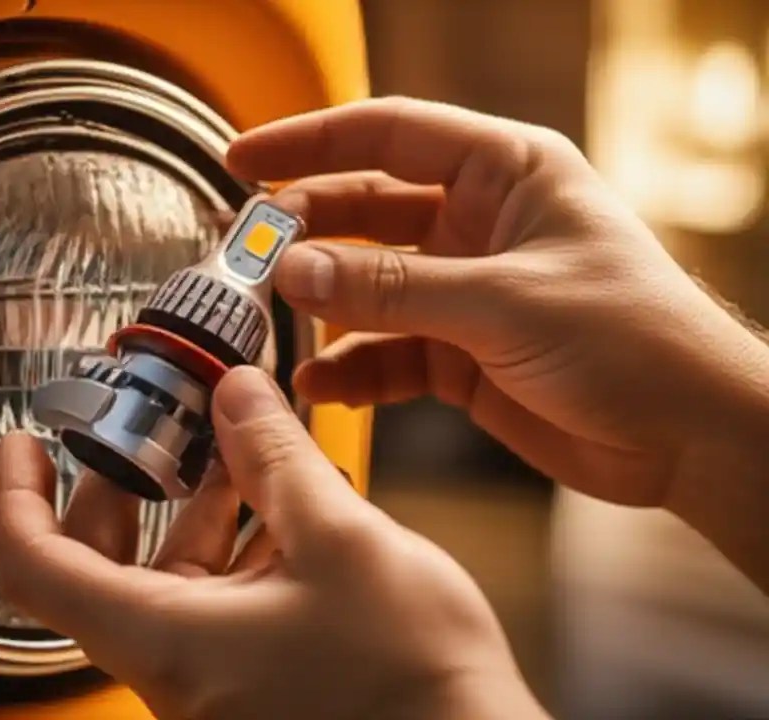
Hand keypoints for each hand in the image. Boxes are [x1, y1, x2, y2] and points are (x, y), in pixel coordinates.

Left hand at [0, 367, 544, 719]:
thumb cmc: (412, 687)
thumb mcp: (341, 540)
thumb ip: (277, 457)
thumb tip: (236, 395)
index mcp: (165, 639)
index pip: (34, 565)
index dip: (12, 495)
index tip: (24, 443)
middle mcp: (175, 668)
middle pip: (100, 565)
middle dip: (121, 483)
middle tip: (145, 425)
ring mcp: (215, 680)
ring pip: (169, 580)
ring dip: (193, 505)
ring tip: (234, 443)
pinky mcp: (256, 683)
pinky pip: (218, 604)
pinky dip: (236, 545)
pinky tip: (285, 499)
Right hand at [227, 98, 768, 582]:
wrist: (689, 437)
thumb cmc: (634, 339)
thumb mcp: (502, 302)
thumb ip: (390, 288)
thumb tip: (293, 273)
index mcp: (506, 173)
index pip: (388, 134)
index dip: (309, 142)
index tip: (241, 158)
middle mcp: (479, 224)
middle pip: (364, 212)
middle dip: (304, 236)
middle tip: (246, 260)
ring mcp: (465, 291)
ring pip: (366, 288)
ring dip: (320, 310)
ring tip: (272, 329)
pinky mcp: (460, 355)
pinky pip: (385, 353)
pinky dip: (351, 370)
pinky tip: (320, 388)